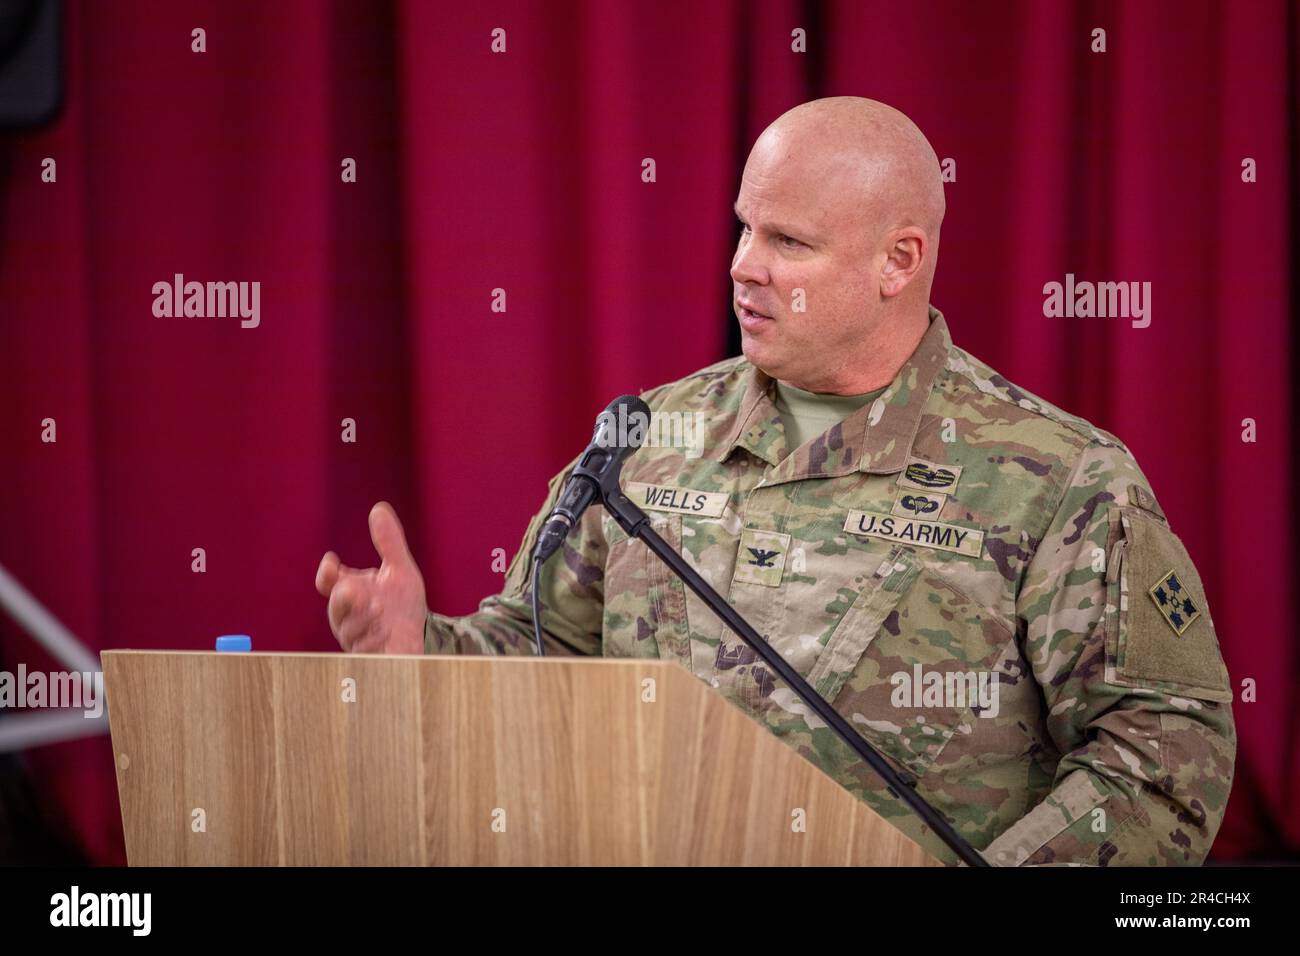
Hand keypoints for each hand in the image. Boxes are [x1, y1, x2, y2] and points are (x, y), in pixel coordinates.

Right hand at [315, 502, 427, 653]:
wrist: (418, 639)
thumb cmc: (402, 607)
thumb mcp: (400, 570)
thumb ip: (389, 542)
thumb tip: (379, 508)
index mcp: (350, 591)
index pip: (329, 581)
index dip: (327, 573)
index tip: (332, 562)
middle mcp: (347, 615)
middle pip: (335, 605)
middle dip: (343, 598)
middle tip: (354, 589)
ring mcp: (356, 637)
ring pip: (347, 629)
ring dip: (362, 619)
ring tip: (379, 610)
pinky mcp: (368, 657)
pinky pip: (363, 651)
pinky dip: (372, 641)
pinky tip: (384, 632)